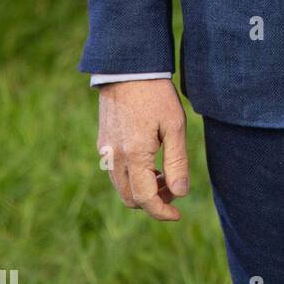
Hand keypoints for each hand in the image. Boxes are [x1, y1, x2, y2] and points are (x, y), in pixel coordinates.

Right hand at [96, 78, 188, 220]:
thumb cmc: (155, 94)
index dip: (162, 212)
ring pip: (122, 187)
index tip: (177, 215)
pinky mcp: (103, 142)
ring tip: (164, 172)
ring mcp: (106, 151)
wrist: (128, 68)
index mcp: (134, 155)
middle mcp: (115, 158)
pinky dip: (133, 176)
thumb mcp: (175, 125)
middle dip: (153, 201)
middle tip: (174, 186)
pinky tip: (150, 160)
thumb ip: (177, 162)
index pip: (145, 199)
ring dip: (142, 189)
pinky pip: (116, 172)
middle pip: (131, 199)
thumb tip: (180, 193)